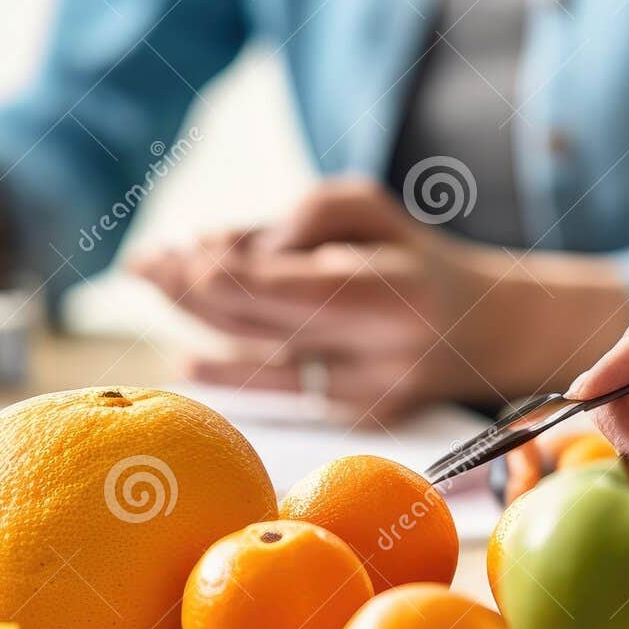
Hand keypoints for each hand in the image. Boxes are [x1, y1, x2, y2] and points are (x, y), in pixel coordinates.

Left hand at [131, 176, 628, 419]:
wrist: (487, 329)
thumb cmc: (414, 256)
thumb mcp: (374, 210)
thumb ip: (307, 213)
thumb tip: (227, 249)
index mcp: (395, 288)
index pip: (294, 283)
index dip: (230, 271)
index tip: (180, 251)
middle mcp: (385, 350)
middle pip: (269, 322)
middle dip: (197, 289)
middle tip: (141, 263)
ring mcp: (372, 393)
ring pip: (268, 359)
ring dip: (203, 325)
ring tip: (153, 286)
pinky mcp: (362, 419)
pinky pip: (284, 390)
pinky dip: (233, 370)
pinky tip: (188, 358)